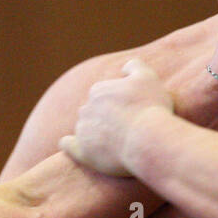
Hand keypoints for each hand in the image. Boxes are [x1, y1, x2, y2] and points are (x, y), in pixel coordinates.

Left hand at [59, 58, 171, 176]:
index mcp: (99, 90)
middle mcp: (86, 108)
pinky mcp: (82, 151)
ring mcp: (82, 130)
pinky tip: (69, 144)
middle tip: (124, 127)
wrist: (146, 139)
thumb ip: (135, 67)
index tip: (130, 110)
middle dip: (104, 116)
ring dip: (94, 132)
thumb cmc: (150, 107)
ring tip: (115, 141)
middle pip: (92, 111)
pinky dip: (69, 144)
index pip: (104, 94)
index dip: (117, 102)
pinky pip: (68, 145)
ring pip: (84, 128)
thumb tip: (125, 67)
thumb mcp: (148, 78)